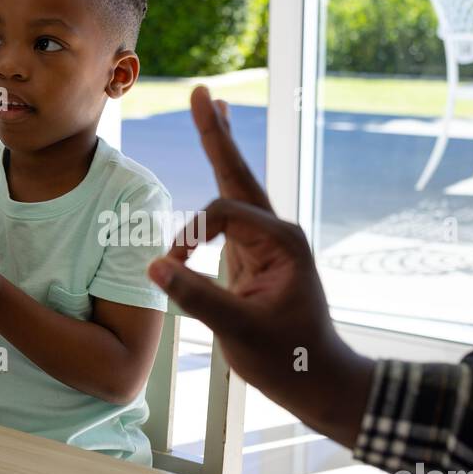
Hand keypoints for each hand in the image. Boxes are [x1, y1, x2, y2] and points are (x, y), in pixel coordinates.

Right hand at [147, 86, 369, 441]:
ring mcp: (268, 243)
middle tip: (202, 91)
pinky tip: (217, 155)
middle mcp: (278, 234)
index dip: (190, 233)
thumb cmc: (288, 360)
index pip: (223, 211)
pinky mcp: (256, 256)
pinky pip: (232, 211)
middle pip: (238, 174)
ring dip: (219, 146)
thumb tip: (153, 267)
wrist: (320, 382)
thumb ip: (197, 297)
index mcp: (281, 243)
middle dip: (216, 135)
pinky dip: (221, 178)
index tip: (171, 267)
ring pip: (237, 185)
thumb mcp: (239, 332)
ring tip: (211, 106)